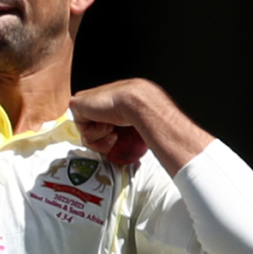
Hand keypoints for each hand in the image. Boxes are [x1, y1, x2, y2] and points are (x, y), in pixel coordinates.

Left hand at [71, 79, 212, 176]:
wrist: (142, 104)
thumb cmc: (148, 115)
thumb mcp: (141, 126)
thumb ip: (139, 134)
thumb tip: (174, 151)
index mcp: (112, 103)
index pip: (102, 126)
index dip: (107, 139)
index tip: (119, 139)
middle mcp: (99, 101)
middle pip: (92, 131)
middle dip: (103, 141)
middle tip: (116, 135)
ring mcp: (88, 102)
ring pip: (85, 132)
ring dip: (100, 138)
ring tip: (114, 129)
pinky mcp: (78, 104)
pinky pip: (80, 129)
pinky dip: (94, 133)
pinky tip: (107, 124)